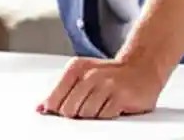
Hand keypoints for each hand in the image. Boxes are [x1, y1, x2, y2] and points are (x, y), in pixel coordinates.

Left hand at [38, 56, 166, 119]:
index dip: (58, 110)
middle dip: (76, 114)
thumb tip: (40, 108)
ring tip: (103, 105)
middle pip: (69, 110)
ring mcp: (107, 85)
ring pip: (86, 115)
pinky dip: (107, 116)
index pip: (54, 99)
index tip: (64, 111)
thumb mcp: (82, 76)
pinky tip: (113, 107)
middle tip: (89, 107)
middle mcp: (91, 75)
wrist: (142, 67)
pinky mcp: (122, 97)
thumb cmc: (110, 74)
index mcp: (76, 68)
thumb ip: (60, 92)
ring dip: (93, 116)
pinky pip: (105, 117)